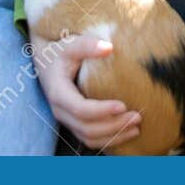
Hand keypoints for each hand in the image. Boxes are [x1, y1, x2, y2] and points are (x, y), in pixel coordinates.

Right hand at [30, 33, 141, 150]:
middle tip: (137, 117)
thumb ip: (87, 45)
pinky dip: (109, 140)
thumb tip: (109, 47)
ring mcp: (67, 120)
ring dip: (114, 137)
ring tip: (136, 128)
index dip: (101, 111)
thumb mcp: (70, 45)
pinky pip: (91, 140)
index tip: (123, 105)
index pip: (80, 109)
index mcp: (58, 93)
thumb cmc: (61, 52)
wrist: (47, 63)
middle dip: (114, 126)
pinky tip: (127, 133)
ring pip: (89, 138)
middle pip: (87, 128)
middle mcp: (61, 111)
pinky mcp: (74, 124)